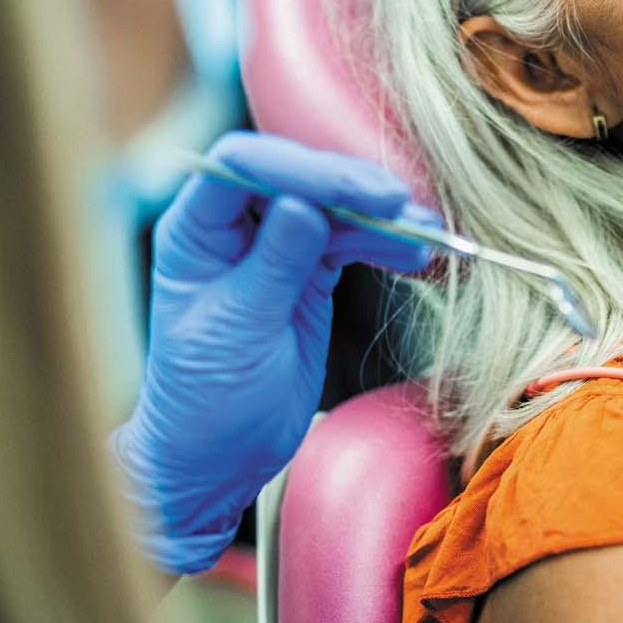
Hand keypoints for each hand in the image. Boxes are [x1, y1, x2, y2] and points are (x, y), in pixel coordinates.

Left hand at [109, 131, 439, 574]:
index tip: (354, 193)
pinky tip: (418, 255)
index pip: (243, 164)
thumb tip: (303, 205)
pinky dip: (386, 245)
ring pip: (333, 207)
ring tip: (426, 232)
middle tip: (402, 206)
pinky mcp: (309, 272)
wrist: (218, 457)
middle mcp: (234, 226)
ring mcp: (275, 246)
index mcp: (196, 230)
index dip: (300, 166)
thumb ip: (272, 266)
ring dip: (381, 217)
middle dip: (350, 187)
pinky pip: (352, 242)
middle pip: (297, 176)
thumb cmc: (205, 399)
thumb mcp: (238, 332)